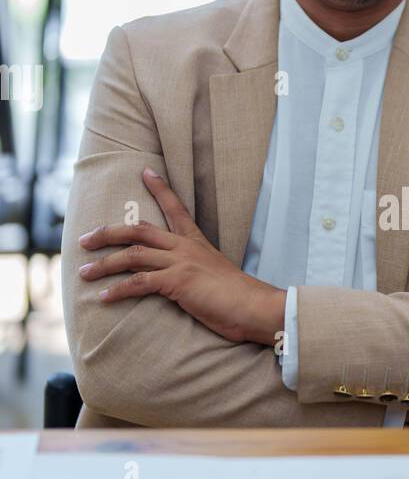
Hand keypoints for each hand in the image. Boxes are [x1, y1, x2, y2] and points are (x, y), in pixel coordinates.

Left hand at [78, 168, 285, 345]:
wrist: (255, 306)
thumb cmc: (239, 297)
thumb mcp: (216, 274)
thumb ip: (198, 270)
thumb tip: (188, 278)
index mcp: (196, 242)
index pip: (175, 208)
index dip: (160, 189)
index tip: (145, 171)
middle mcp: (185, 247)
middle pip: (138, 230)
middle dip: (108, 233)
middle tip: (84, 239)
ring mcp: (180, 262)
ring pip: (132, 255)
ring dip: (104, 264)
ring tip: (85, 272)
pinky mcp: (177, 282)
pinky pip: (138, 282)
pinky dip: (118, 289)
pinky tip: (104, 297)